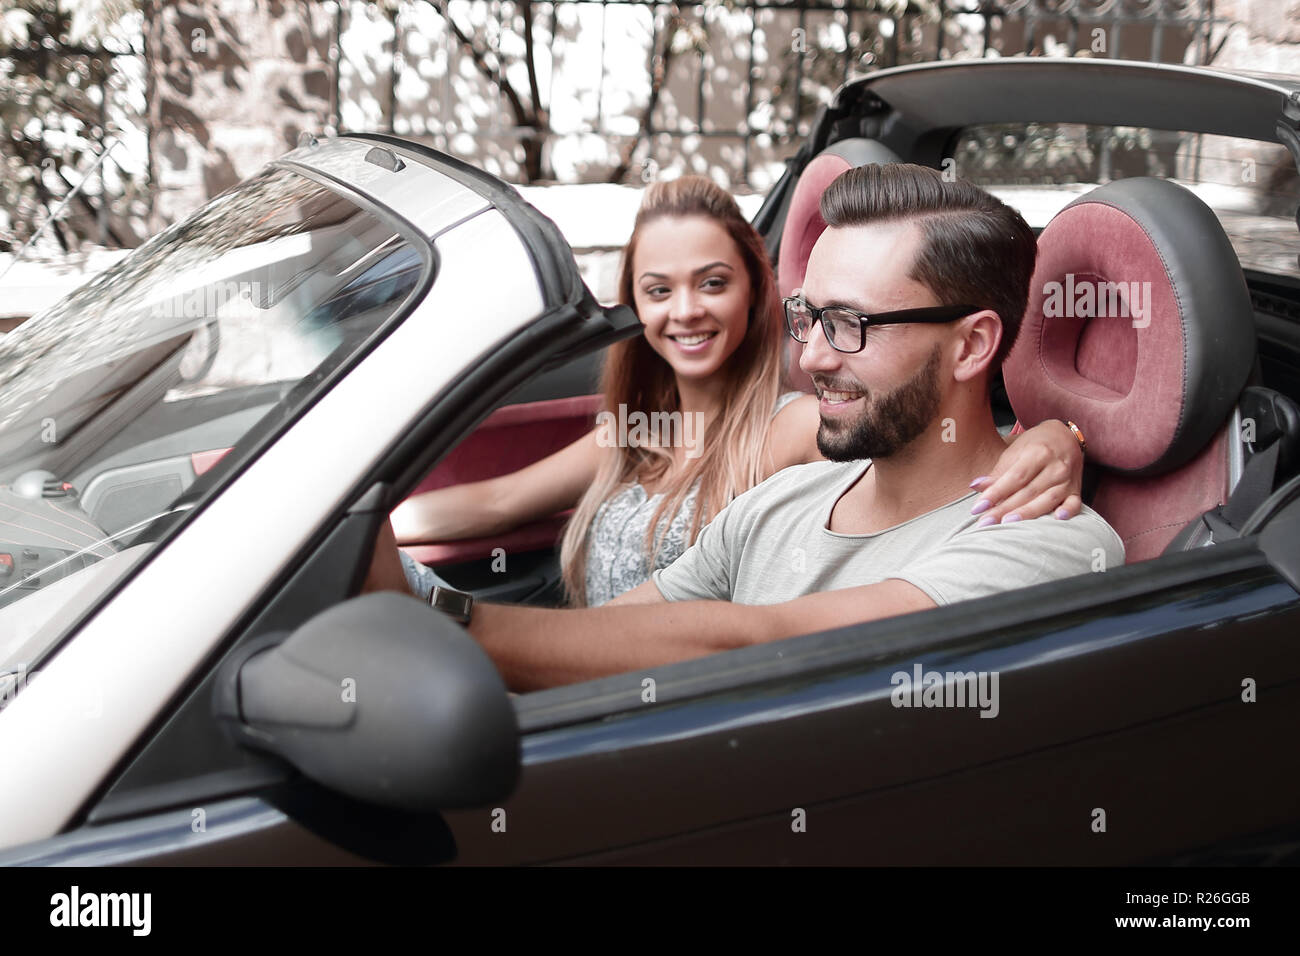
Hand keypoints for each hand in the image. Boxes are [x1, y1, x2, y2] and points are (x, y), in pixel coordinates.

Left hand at [969, 420, 1083, 524]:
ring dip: (1028, 514)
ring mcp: (1067, 479)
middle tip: (985, 522)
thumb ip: (998, 472)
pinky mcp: (1076, 490)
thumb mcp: (1015, 451)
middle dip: (1005, 509)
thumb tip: (976, 486)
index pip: (1014, 477)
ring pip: (1048, 499)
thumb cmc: (1035, 445)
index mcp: (1037, 453)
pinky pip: (1074, 503)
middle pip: (1028, 491)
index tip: (978, 508)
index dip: (995, 493)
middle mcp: (1054, 467)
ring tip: (1008, 524)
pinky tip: (1057, 519)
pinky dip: (1068, 511)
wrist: (1066, 436)